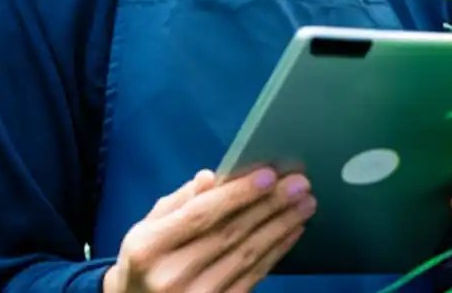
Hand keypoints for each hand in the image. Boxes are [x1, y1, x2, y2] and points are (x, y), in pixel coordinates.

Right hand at [103, 168, 315, 292]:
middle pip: (230, 234)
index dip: (236, 194)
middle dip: (270, 206)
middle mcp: (170, 276)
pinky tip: (292, 231)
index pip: (200, 215)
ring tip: (305, 204)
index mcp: (148, 247)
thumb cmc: (146, 261)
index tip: (269, 174)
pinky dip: (276, 252)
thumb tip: (211, 177)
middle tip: (300, 184)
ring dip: (281, 227)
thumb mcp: (147, 228)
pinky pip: (253, 277)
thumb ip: (179, 202)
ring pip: (247, 256)